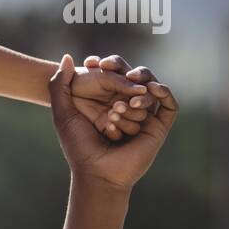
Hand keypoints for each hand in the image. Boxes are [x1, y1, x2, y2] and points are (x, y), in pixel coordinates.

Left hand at [49, 54, 176, 191]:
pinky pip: (169, 106)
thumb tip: (68, 57)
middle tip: (111, 71)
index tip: (94, 63)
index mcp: (108, 103)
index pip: (116, 76)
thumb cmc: (78, 145)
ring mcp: (145, 118)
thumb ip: (60, 85)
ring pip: (150, 91)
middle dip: (126, 73)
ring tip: (119, 106)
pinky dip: (164, 93)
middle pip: (136, 80)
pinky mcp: (158, 128)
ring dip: (138, 92)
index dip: (109, 65)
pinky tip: (152, 88)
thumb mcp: (63, 112)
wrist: (95, 171)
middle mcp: (128, 108)